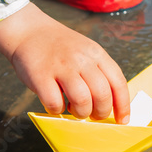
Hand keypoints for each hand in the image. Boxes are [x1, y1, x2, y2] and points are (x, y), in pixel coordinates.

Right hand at [0, 2, 130, 123]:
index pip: (118, 82)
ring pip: (82, 101)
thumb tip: (111, 104)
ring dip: (81, 113)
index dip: (123, 105)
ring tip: (74, 109)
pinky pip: (55, 103)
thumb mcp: (86, 51)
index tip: (122, 120)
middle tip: (93, 115)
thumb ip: (98, 72)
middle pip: (102, 95)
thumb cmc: (59, 48)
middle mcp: (81, 59)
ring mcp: (61, 67)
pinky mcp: (40, 76)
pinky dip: (57, 110)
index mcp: (96, 54)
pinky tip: (55, 104)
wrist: (28, 31)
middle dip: (101, 113)